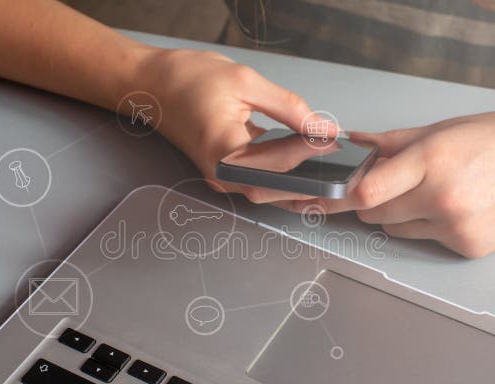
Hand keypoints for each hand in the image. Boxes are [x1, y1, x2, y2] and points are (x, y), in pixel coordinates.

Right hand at [133, 49, 321, 202]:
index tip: (336, 145)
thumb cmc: (189, 79)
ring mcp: (220, 177)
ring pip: (267, 193)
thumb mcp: (245, 81)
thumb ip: (288, 107)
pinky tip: (305, 169)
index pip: (278, 164)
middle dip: (309, 184)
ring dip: (298, 187)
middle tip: (342, 171)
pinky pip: (258, 184)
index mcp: (223, 150)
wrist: (152, 85)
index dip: (311, 156)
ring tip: (329, 172)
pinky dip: (283, 179)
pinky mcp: (224, 174)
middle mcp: (220, 173)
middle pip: (273, 192)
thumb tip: (322, 128)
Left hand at [279, 110, 494, 257]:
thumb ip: (396, 142)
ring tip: (429, 193)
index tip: (331, 194)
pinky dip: (427, 227)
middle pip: (374, 213)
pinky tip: (455, 208)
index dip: (344, 194)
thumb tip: (356, 142)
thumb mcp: (449, 129)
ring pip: (396, 229)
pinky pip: (425, 240)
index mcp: (433, 160)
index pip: (366, 190)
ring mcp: (455, 227)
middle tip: (384, 186)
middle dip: (371, 201)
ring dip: (398, 214)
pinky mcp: (467, 248)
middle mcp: (441, 198)